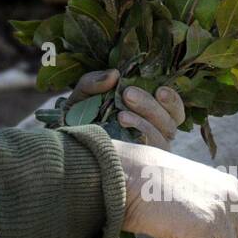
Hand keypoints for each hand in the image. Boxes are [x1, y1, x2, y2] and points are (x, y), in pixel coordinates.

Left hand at [66, 69, 185, 150]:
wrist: (64, 145)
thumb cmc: (81, 116)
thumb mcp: (84, 95)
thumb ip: (95, 82)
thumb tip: (114, 74)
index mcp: (150, 112)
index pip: (174, 109)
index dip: (172, 100)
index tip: (160, 90)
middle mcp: (155, 132)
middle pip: (169, 121)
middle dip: (151, 106)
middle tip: (129, 94)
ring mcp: (150, 150)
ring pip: (161, 136)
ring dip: (144, 122)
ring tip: (121, 114)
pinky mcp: (140, 164)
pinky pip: (148, 151)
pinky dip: (138, 137)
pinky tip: (122, 126)